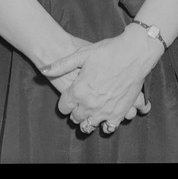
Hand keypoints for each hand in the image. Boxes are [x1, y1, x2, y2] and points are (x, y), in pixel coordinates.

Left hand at [42, 25, 162, 133]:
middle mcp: (89, 105)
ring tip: (91, 111)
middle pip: (75, 118)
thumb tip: (43, 70)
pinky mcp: (120, 113)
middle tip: (79, 102)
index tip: (68, 97)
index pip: (63, 107)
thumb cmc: (107, 51)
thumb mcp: (81, 54)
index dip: (64, 102)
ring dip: (88, 120)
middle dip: (75, 111)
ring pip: (89, 126)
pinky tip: (105, 116)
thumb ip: (61, 65)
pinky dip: (106, 124)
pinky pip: (109, 127)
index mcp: (78, 91)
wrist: (134, 53)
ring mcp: (105, 111)